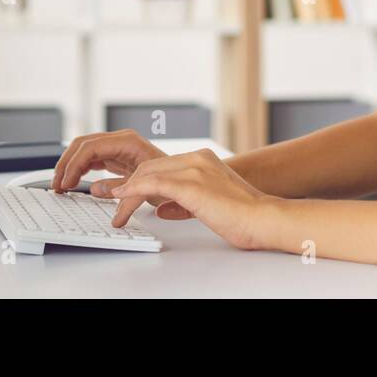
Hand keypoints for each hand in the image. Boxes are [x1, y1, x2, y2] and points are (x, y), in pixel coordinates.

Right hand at [51, 130, 181, 211]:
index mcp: (127, 142)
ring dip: (69, 165)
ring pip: (84, 149)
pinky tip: (73, 180)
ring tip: (60, 184)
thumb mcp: (145, 188)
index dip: (74, 165)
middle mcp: (121, 140)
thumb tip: (94, 190)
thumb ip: (118, 188)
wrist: (186, 180)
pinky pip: (91, 157)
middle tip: (56, 184)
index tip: (65, 183)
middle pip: (82, 144)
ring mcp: (118, 146)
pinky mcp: (117, 155)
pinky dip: (79, 168)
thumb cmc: (172, 181)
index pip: (90, 147)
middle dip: (66, 163)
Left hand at [110, 148, 274, 249]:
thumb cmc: (243, 216)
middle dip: (128, 184)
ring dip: (126, 192)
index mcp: (203, 159)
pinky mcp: (192, 184)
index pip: (161, 165)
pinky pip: (153, 184)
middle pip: (150, 166)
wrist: (263, 218)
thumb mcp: (209, 203)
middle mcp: (197, 158)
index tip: (125, 192)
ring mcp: (195, 168)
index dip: (140, 179)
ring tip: (115, 208)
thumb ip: (184, 202)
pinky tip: (122, 199)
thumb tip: (162, 208)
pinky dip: (133, 191)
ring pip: (148, 173)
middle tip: (113, 200)